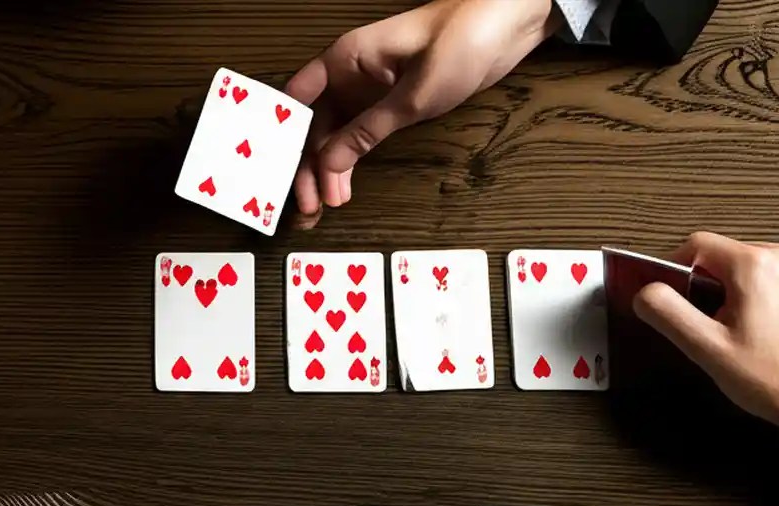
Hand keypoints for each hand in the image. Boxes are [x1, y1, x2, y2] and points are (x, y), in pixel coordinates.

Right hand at [286, 0, 556, 226]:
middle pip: (313, 124)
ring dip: (326, 170)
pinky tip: (343, 188)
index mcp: (344, 59)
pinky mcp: (390, 105)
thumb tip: (329, 165)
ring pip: (334, 135)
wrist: (506, 26)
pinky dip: (350, 161)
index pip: (295, 99)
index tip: (272, 172)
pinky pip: (359, 136)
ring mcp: (368, 91)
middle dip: (306, 165)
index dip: (279, 135)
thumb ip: (368, 131)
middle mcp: (349, 75)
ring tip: (322, 207)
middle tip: (306, 205)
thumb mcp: (412, 97)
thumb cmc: (460, 42)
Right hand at [634, 232, 778, 430]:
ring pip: (746, 267)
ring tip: (734, 331)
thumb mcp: (706, 347)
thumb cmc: (767, 377)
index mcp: (753, 264)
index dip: (674, 268)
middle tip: (706, 325)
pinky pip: (770, 280)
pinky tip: (761, 333)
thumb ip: (667, 312)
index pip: (697, 244)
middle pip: (723, 255)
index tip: (671, 300)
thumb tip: (645, 291)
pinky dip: (756, 298)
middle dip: (705, 284)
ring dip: (730, 292)